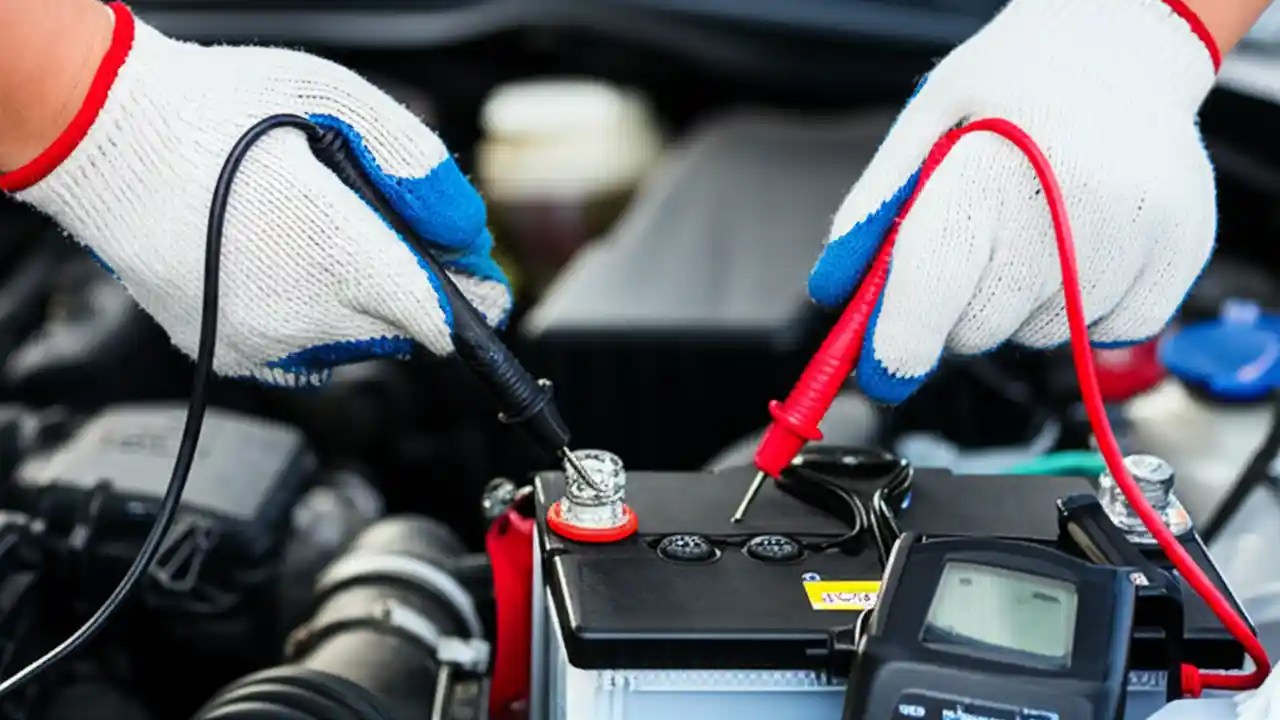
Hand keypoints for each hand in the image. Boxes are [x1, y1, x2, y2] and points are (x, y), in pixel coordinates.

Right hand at [0, 3, 509, 386]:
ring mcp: (265, 340)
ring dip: (359, 309)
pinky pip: (300, 355)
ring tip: (319, 243)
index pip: (438, 316)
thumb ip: (417, 167)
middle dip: (410, 293)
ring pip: (352, 345)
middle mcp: (306, 312)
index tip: (477, 288)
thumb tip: (463, 230)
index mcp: (340, 253)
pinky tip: (283, 271)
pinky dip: (309, 323)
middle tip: (384, 238)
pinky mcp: (230, 353)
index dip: (468, 303)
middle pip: (400, 331)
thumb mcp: (339, 102)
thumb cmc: (218, 111)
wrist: (108, 138)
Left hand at [807, 0, 1218, 403]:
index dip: (899, 343)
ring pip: (1044, 336)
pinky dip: (1086, 309)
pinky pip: (1110, 333)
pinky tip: (1083, 246)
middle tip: (973, 251)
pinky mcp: (1181, 253)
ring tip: (1036, 229)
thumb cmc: (1017, 81)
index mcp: (994, 164)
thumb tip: (835, 294)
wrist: (1124, 44)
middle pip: (983, 326)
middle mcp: (1074, 202)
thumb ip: (874, 211)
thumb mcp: (926, 122)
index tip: (882, 369)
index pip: (933, 286)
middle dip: (959, 310)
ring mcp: (1138, 231)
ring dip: (1023, 307)